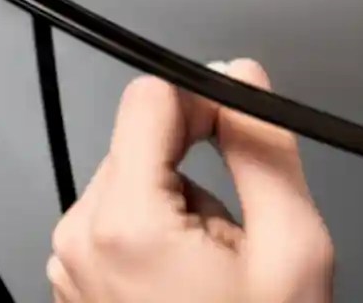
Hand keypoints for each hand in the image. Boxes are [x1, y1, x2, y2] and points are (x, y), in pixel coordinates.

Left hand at [49, 59, 333, 302]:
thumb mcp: (292, 248)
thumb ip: (264, 148)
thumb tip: (246, 80)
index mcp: (125, 223)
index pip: (147, 98)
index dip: (200, 100)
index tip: (234, 126)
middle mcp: (80, 239)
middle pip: (137, 141)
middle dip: (192, 168)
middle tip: (234, 233)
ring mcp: (70, 265)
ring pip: (128, 183)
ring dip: (174, 206)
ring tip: (211, 270)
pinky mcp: (74, 283)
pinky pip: (114, 225)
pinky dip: (152, 238)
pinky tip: (186, 284)